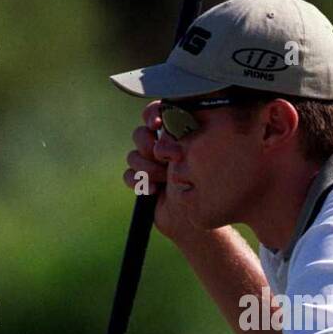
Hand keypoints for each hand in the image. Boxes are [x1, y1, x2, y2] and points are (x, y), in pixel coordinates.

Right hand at [123, 101, 195, 242]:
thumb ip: (182, 132)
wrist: (194, 220)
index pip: (158, 113)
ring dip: (145, 168)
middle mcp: (163, 147)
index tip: (156, 123)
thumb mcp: (195, 153)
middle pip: (141, 134)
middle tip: (162, 159)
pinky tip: (152, 191)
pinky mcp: (142, 182)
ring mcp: (151, 165)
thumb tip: (168, 117)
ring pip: (132, 155)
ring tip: (161, 179)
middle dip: (148, 146)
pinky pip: (128, 175)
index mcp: (178, 134)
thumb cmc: (204, 186)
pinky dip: (137, 182)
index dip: (152, 114)